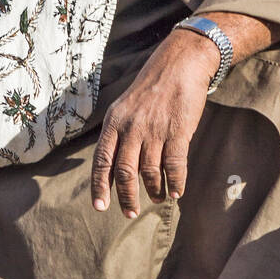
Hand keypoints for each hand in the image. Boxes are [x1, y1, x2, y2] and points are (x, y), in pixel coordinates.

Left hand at [91, 28, 218, 217]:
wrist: (179, 64)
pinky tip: (176, 191)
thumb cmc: (150, 90)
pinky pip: (174, 165)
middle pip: (124, 172)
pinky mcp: (178, 131)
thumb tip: (111, 169)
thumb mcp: (124, 108)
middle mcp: (131, 128)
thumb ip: (117, 135)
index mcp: (114, 123)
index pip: (102, 161)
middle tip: (129, 213)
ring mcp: (155, 130)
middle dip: (127, 197)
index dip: (100, 186)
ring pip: (149, 172)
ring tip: (157, 198)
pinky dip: (175, 182)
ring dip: (153, 190)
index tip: (100, 206)